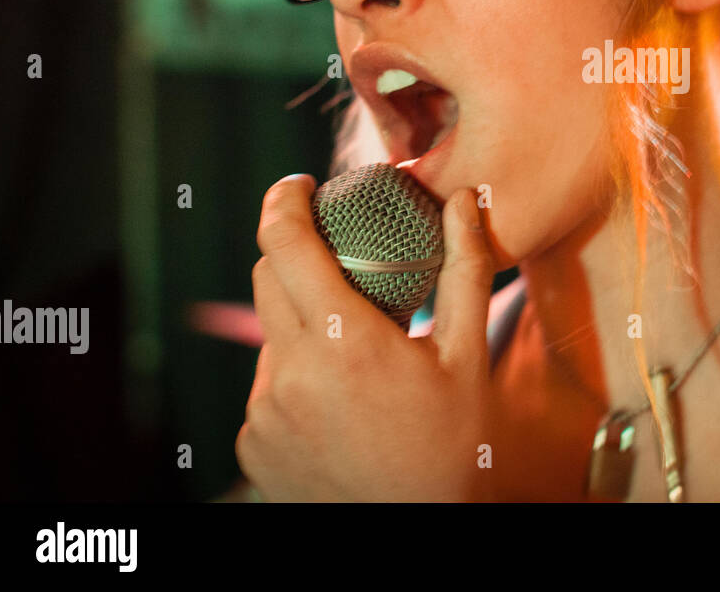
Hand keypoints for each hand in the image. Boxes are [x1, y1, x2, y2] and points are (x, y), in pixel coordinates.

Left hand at [235, 177, 497, 500]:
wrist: (416, 535)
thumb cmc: (452, 447)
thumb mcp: (467, 356)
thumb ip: (464, 270)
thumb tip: (463, 202)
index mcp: (343, 343)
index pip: (285, 244)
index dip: (283, 200)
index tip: (299, 184)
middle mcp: (288, 375)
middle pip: (267, 279)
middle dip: (296, 254)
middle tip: (342, 257)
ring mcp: (263, 413)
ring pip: (271, 335)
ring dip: (303, 321)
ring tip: (356, 349)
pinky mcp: (252, 445)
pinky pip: (268, 385)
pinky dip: (297, 374)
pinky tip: (340, 399)